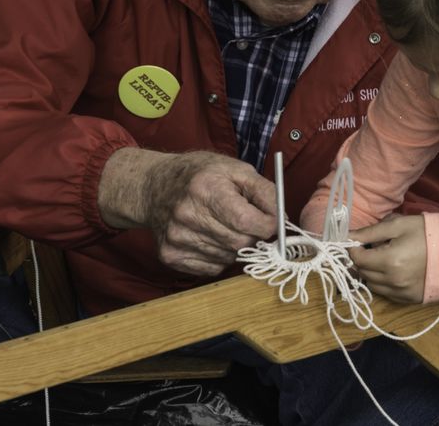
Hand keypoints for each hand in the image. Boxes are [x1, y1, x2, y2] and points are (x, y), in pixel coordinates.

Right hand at [98, 148, 276, 275]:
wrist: (155, 185)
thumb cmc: (202, 175)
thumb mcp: (238, 170)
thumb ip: (266, 193)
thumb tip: (283, 220)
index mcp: (206, 189)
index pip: (248, 222)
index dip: (270, 225)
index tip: (274, 220)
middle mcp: (187, 216)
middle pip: (240, 243)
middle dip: (255, 235)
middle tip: (250, 222)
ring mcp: (176, 238)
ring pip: (229, 258)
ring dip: (237, 246)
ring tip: (226, 225)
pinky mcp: (170, 255)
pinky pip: (212, 268)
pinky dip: (221, 257)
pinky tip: (212, 236)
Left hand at [348, 214, 426, 303]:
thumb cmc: (428, 234)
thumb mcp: (399, 225)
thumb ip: (371, 232)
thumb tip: (348, 235)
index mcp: (389, 260)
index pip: (357, 258)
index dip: (352, 248)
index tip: (356, 241)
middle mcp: (392, 281)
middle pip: (362, 272)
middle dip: (361, 260)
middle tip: (369, 247)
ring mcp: (401, 293)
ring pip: (371, 285)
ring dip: (370, 272)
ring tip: (381, 259)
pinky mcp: (408, 299)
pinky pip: (385, 293)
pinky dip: (382, 283)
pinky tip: (392, 270)